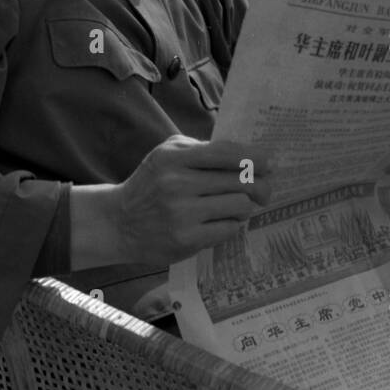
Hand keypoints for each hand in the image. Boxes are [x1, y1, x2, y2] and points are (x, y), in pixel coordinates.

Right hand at [73, 136, 273, 267]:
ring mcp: (182, 214)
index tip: (270, 163)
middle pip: (241, 180)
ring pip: (240, 205)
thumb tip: (249, 154)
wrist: (119, 222)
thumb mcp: (167, 153)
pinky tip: (224, 220)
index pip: (227, 153)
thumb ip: (202, 149)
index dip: (255, 157)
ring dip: (245, 205)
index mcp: (175, 157)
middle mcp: (178, 184)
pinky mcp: (186, 240)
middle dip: (260, 185)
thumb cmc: (151, 183)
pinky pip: (229, 228)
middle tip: (265, 190)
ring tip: (239, 205)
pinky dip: (233, 223)